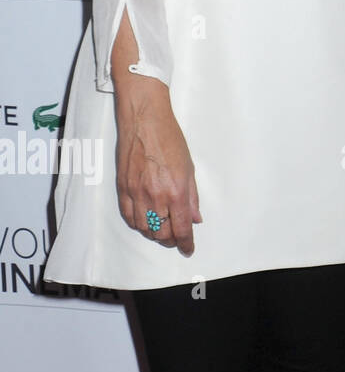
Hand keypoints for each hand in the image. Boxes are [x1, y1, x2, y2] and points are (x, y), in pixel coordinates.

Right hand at [114, 88, 200, 254]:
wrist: (145, 122)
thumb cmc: (170, 140)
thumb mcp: (190, 168)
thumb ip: (192, 196)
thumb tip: (195, 218)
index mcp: (176, 192)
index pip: (181, 228)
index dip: (186, 243)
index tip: (188, 249)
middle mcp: (155, 197)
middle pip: (161, 232)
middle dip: (170, 239)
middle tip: (177, 238)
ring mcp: (136, 194)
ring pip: (144, 228)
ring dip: (154, 233)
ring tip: (163, 229)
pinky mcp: (122, 189)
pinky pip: (128, 216)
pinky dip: (138, 224)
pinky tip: (145, 221)